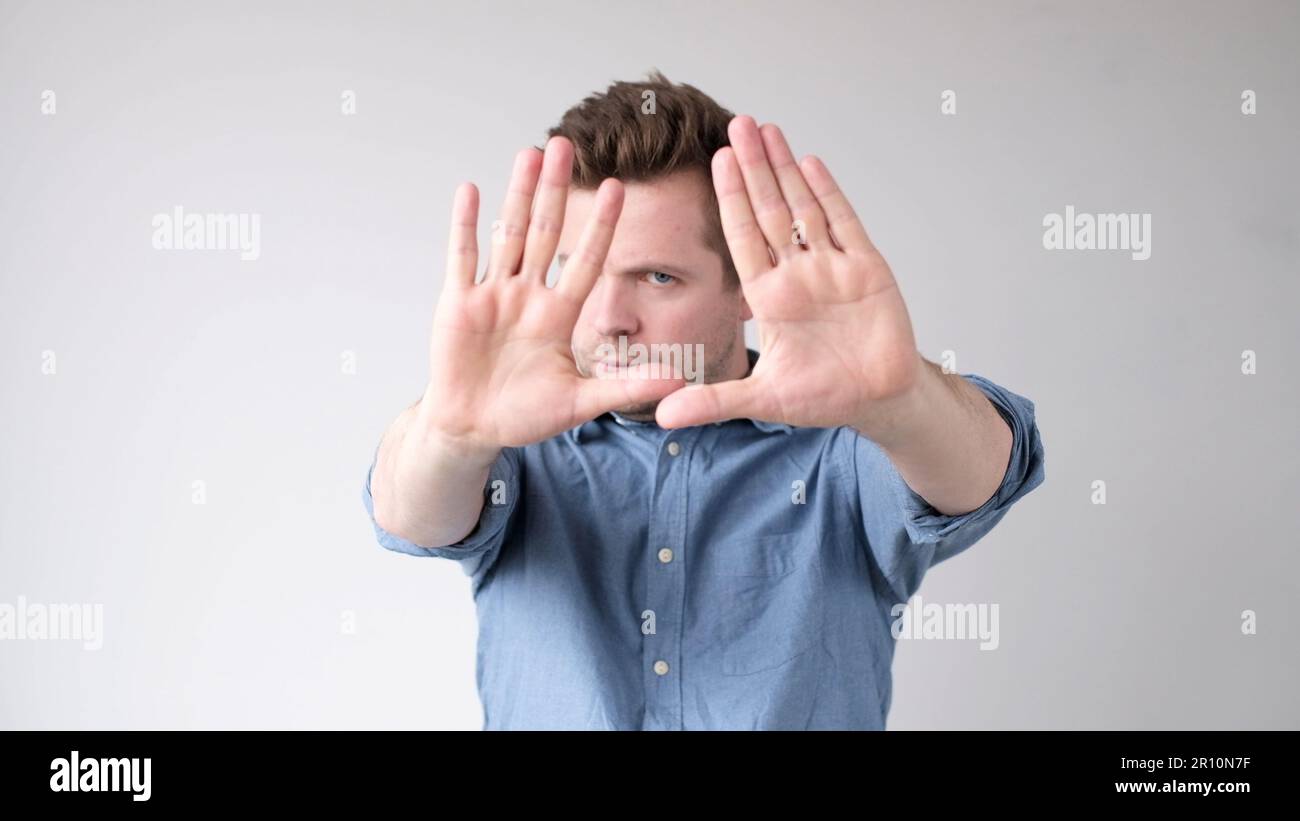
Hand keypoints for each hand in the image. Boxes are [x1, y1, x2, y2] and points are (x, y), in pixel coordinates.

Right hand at [419, 137, 680, 450]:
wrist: (474, 428)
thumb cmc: (525, 415)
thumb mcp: (581, 403)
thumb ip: (626, 388)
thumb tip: (680, 382)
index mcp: (559, 315)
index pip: (586, 260)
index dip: (603, 226)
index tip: (621, 187)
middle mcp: (528, 296)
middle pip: (547, 233)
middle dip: (558, 190)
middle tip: (569, 145)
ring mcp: (494, 296)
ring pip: (509, 234)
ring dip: (519, 194)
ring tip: (531, 153)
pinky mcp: (459, 304)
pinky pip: (463, 257)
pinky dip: (466, 225)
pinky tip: (472, 190)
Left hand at [655, 116, 923, 434]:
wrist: (880, 401)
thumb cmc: (824, 397)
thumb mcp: (762, 400)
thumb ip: (714, 402)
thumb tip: (662, 416)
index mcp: (771, 298)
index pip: (744, 238)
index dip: (730, 200)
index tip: (715, 162)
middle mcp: (798, 275)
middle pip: (771, 211)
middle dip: (754, 168)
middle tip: (736, 126)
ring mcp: (832, 268)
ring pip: (805, 207)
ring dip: (786, 168)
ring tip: (768, 129)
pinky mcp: (867, 269)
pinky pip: (845, 223)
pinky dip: (829, 193)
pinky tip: (811, 162)